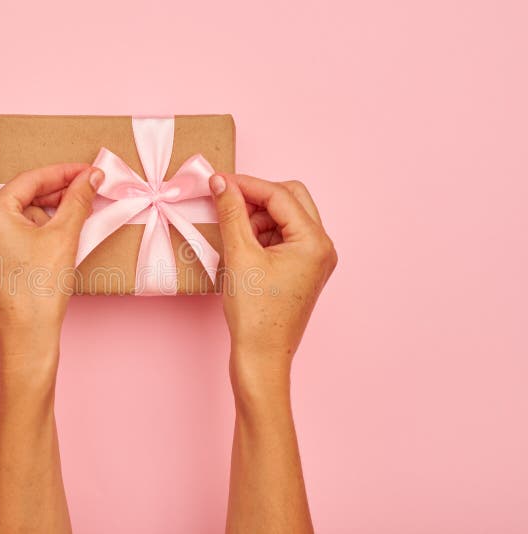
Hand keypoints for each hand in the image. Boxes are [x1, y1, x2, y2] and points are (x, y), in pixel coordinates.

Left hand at [0, 163, 103, 388]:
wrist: (25, 341)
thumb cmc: (39, 293)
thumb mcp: (64, 238)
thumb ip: (78, 199)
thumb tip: (90, 177)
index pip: (29, 180)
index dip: (63, 173)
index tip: (87, 171)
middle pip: (21, 199)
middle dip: (55, 196)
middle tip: (87, 192)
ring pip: (17, 218)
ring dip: (45, 217)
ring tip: (74, 222)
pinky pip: (9, 237)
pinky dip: (33, 234)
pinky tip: (55, 240)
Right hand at [209, 174, 337, 400]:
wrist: (261, 357)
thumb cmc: (255, 314)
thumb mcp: (239, 255)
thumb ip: (231, 213)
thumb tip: (221, 182)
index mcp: (314, 241)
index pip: (280, 195)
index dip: (246, 184)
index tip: (218, 180)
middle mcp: (322, 247)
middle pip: (290, 199)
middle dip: (256, 197)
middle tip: (226, 200)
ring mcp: (315, 259)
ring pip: (286, 217)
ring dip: (258, 216)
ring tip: (232, 231)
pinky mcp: (303, 270)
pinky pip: (284, 237)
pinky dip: (262, 233)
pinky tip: (241, 245)